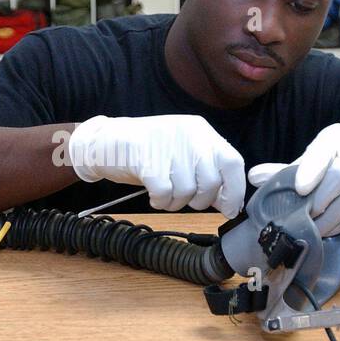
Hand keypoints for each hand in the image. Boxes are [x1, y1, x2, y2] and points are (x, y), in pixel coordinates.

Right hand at [68, 115, 245, 216]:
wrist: (104, 141)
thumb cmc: (147, 151)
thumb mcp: (182, 153)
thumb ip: (205, 171)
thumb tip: (229, 203)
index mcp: (201, 131)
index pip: (232, 162)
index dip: (234, 190)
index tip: (229, 209)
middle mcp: (188, 135)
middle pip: (211, 181)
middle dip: (200, 200)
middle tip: (183, 199)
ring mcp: (167, 146)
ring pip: (187, 191)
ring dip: (175, 202)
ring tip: (164, 194)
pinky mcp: (146, 159)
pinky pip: (164, 193)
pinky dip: (160, 201)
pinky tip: (153, 195)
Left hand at [247, 123, 339, 235]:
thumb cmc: (337, 164)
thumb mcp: (313, 162)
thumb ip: (286, 171)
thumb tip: (253, 177)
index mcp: (336, 137)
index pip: (323, 149)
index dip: (311, 169)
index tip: (299, 189)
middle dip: (320, 200)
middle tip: (304, 216)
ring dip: (330, 217)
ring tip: (313, 229)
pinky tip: (330, 229)